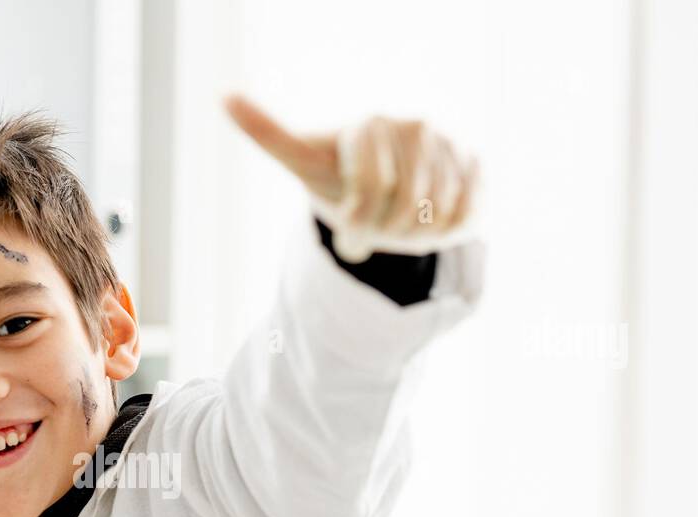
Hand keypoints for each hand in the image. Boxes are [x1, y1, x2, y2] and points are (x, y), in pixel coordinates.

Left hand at [223, 94, 479, 256]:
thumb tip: (223, 94)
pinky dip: (442, 230)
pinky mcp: (474, 161)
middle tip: (373, 231)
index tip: (350, 241)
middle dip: (385, 233)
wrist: (387, 189)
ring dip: (414, 235)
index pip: (369, 189)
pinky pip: (462, 213)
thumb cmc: (340, 177)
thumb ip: (266, 131)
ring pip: (435, 214)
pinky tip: (428, 217)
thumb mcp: (303, 160)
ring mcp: (448, 142)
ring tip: (399, 224)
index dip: (359, 224)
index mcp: (369, 124)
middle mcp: (412, 125)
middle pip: (403, 207)